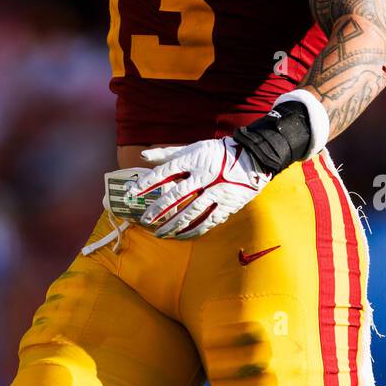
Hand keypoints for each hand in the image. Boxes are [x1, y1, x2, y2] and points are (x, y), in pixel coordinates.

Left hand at [104, 138, 269, 240]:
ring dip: (173, 225)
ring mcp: (216, 191)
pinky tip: (181, 237)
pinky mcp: (227, 204)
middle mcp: (203, 176)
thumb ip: (167, 154)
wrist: (253, 158)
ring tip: (159, 234)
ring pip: (190, 212)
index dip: (146, 183)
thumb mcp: (193, 148)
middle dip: (158, 210)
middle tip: (145, 220)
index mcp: (193, 160)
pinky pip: (207, 221)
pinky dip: (192, 231)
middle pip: (175, 196)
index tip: (132, 193)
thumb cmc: (217, 153)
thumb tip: (143, 156)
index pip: (164, 172)